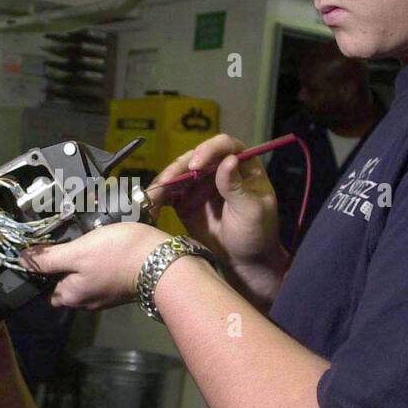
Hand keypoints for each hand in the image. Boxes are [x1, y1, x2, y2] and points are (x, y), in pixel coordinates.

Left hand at [19, 222, 169, 310]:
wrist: (164, 262)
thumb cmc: (117, 255)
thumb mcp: (78, 251)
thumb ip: (49, 258)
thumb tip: (21, 260)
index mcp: (71, 296)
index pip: (46, 287)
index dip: (44, 268)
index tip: (49, 248)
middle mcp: (86, 302)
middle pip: (66, 282)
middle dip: (67, 263)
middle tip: (73, 240)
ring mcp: (106, 296)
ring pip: (86, 277)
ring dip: (86, 261)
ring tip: (92, 239)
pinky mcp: (122, 287)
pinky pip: (104, 275)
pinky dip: (103, 263)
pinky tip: (109, 247)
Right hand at [146, 133, 287, 306]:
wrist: (245, 261)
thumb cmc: (256, 234)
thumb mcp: (251, 211)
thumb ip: (236, 187)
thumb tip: (228, 160)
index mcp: (242, 165)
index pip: (224, 146)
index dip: (208, 150)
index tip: (195, 165)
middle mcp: (218, 169)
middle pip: (195, 157)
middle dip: (178, 167)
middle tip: (167, 181)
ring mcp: (200, 184)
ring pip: (178, 173)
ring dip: (164, 182)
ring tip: (153, 196)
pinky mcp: (185, 201)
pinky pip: (168, 193)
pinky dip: (158, 198)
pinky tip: (150, 207)